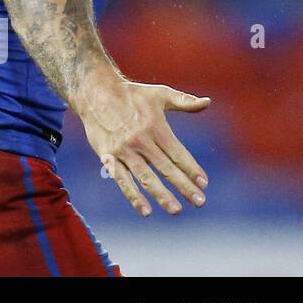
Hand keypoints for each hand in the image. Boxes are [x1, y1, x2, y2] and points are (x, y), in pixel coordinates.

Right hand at [79, 79, 210, 216]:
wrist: (94, 92)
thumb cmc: (131, 94)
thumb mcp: (159, 93)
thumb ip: (184, 101)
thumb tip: (208, 102)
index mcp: (155, 126)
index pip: (178, 153)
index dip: (192, 169)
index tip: (204, 183)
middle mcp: (140, 140)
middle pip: (165, 167)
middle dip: (184, 186)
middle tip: (200, 201)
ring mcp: (123, 150)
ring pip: (145, 176)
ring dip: (161, 195)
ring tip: (176, 210)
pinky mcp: (108, 156)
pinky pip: (122, 179)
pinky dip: (133, 195)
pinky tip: (145, 210)